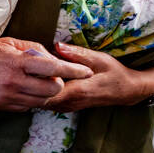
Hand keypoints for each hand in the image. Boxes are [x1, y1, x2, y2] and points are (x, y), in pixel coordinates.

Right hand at [0, 37, 93, 111]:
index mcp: (18, 62)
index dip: (75, 70)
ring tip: (39, 83)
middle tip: (54, 77)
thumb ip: (34, 50)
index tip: (87, 71)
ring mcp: (7, 96)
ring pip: (41, 101)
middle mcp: (14, 82)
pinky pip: (26, 106)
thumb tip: (54, 58)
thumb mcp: (10, 43)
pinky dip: (30, 99)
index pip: (55, 69)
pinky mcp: (0, 106)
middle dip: (58, 83)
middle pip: (52, 89)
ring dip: (45, 92)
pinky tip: (23, 90)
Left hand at [39, 42, 153, 111]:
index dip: (35, 78)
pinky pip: (47, 101)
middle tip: (28, 66)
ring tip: (32, 71)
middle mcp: (69, 102)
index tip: (31, 65)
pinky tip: (41, 78)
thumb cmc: (114, 73)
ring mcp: (66, 107)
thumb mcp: (99, 59)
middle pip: (39, 96)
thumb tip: (57, 45)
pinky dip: (41, 91)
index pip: (46, 90)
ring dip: (35, 87)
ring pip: (41, 100)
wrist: (125, 91)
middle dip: (32, 82)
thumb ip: (76, 54)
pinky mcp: (65, 107)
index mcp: (76, 91)